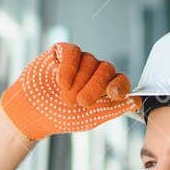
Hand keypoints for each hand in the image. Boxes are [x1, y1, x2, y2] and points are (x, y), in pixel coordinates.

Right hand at [0, 43, 138, 140]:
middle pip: (106, 69)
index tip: (114, 94)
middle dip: (96, 87)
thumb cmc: (62, 116)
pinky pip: (72, 52)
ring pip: (90, 61)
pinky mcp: (62, 52)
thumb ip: (113, 109)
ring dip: (79, 82)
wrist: (33, 113)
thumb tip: (136, 102)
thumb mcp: (90, 118)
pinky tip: (61, 83)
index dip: (120, 85)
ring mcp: (79, 60)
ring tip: (66, 98)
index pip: (120, 80)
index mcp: (105, 87)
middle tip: (82, 103)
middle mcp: (95, 71)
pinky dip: (68, 69)